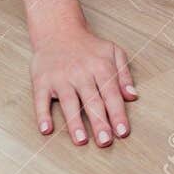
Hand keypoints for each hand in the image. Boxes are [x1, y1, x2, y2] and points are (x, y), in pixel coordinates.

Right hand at [30, 25, 136, 145]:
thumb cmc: (89, 47)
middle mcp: (80, 73)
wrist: (58, 30)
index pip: (111, 94)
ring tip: (81, 140)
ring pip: (68, 102)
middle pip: (92, 100)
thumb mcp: (113, 52)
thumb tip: (132, 96)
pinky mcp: (42, 81)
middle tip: (105, 142)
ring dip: (74, 122)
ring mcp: (60, 77)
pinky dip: (42, 114)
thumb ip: (124, 74)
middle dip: (99, 122)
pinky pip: (41, 100)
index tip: (123, 132)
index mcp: (100, 66)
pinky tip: (46, 129)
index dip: (118, 114)